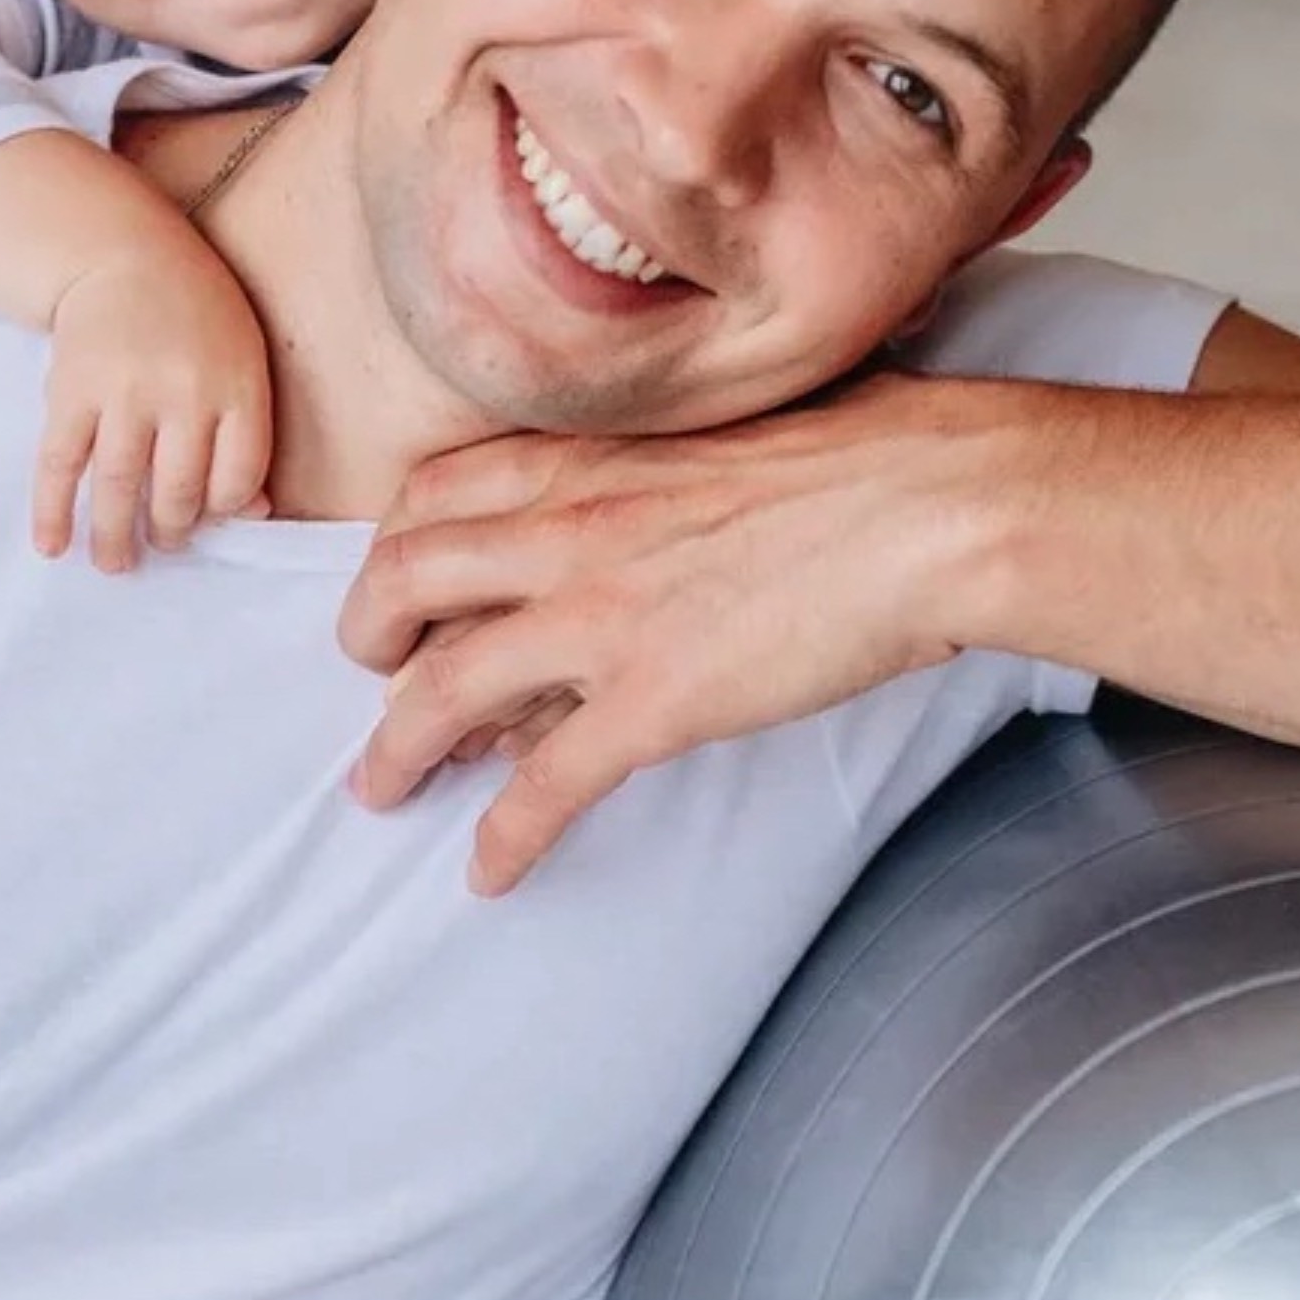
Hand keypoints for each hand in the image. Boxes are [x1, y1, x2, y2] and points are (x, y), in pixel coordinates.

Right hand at [37, 249, 273, 568]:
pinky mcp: (70, 392)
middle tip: (161, 545)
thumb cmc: (199, 319)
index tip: (210, 518)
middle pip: (178, 489)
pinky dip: (51, 511)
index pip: (239, 474)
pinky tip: (51, 546)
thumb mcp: (244, 361)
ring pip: (118, 484)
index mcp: (237, 385)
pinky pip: (59, 464)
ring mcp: (123, 392)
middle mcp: (183, 392)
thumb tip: (255, 513)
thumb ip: (248, 433)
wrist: (128, 257)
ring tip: (114, 564)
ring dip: (113, 536)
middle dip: (170, 530)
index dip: (226, 508)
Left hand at [339, 373, 1045, 895]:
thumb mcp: (735, 428)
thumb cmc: (864, 445)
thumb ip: (663, 466)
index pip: (440, 489)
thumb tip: (652, 505)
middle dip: (367, 632)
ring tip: (381, 788)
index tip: (405, 576)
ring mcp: (604, 615)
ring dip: (396, 746)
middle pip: (405, 577)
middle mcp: (572, 526)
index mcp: (593, 454)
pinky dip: (505, 835)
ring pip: (441, 686)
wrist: (932, 500)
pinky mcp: (655, 699)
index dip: (401, 539)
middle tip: (372, 673)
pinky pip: (547, 784)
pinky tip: (489, 872)